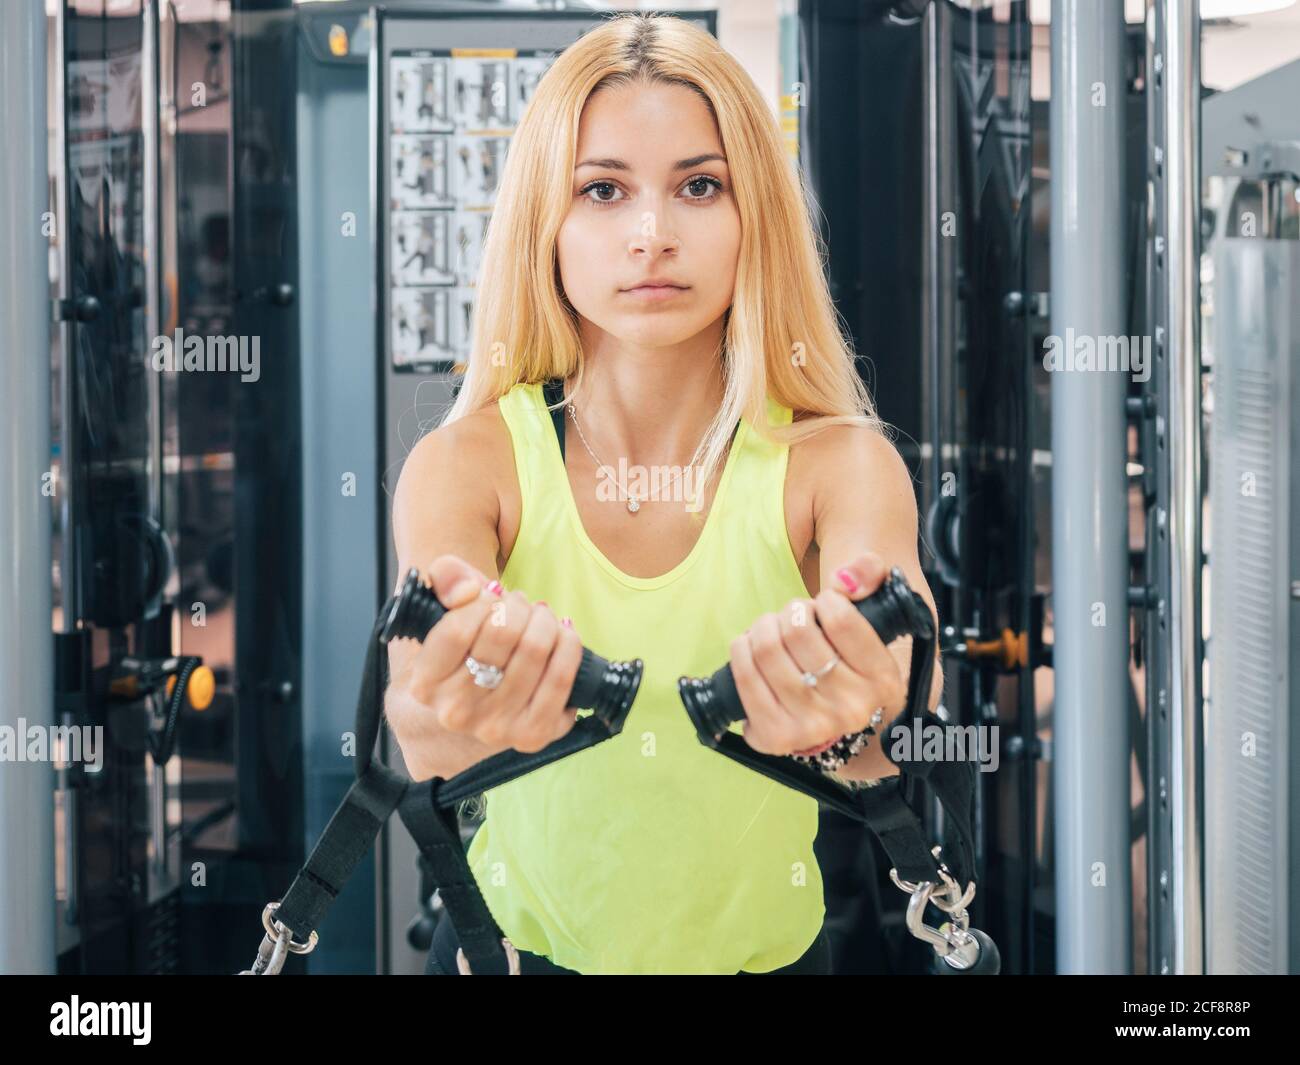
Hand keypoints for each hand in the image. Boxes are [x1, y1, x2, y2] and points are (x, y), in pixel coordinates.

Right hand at [394, 555, 581, 755]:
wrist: (481, 702)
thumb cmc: (467, 648)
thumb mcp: (445, 608)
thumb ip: (446, 579)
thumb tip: (468, 589)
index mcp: (425, 683)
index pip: (457, 628)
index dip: (484, 601)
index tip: (492, 597)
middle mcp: (456, 712)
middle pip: (502, 633)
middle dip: (519, 606)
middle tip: (520, 606)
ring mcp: (495, 728)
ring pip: (536, 649)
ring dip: (545, 621)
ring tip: (539, 618)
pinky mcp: (533, 735)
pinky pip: (562, 677)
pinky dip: (569, 645)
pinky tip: (562, 636)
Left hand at [729, 552, 907, 757]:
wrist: (826, 710)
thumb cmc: (844, 652)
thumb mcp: (870, 611)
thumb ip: (869, 574)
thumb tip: (843, 579)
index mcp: (884, 680)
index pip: (842, 620)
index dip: (825, 601)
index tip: (823, 606)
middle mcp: (852, 709)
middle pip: (798, 631)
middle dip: (790, 612)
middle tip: (795, 618)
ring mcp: (812, 727)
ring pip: (767, 649)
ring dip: (763, 627)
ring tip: (773, 631)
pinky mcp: (775, 735)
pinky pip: (744, 675)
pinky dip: (741, 650)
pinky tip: (751, 648)